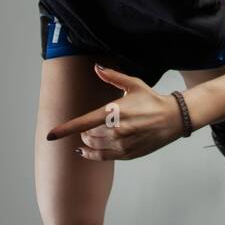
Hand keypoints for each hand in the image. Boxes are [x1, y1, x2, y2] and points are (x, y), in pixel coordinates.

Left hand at [45, 65, 184, 160]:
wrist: (173, 118)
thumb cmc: (152, 100)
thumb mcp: (133, 84)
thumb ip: (112, 77)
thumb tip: (96, 67)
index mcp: (115, 111)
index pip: (84, 122)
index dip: (65, 129)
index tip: (51, 134)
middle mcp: (117, 130)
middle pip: (87, 134)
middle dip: (81, 131)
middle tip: (84, 127)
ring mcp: (123, 144)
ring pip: (94, 146)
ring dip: (86, 141)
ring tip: (86, 136)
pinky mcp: (128, 154)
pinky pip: (103, 157)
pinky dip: (91, 154)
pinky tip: (86, 151)